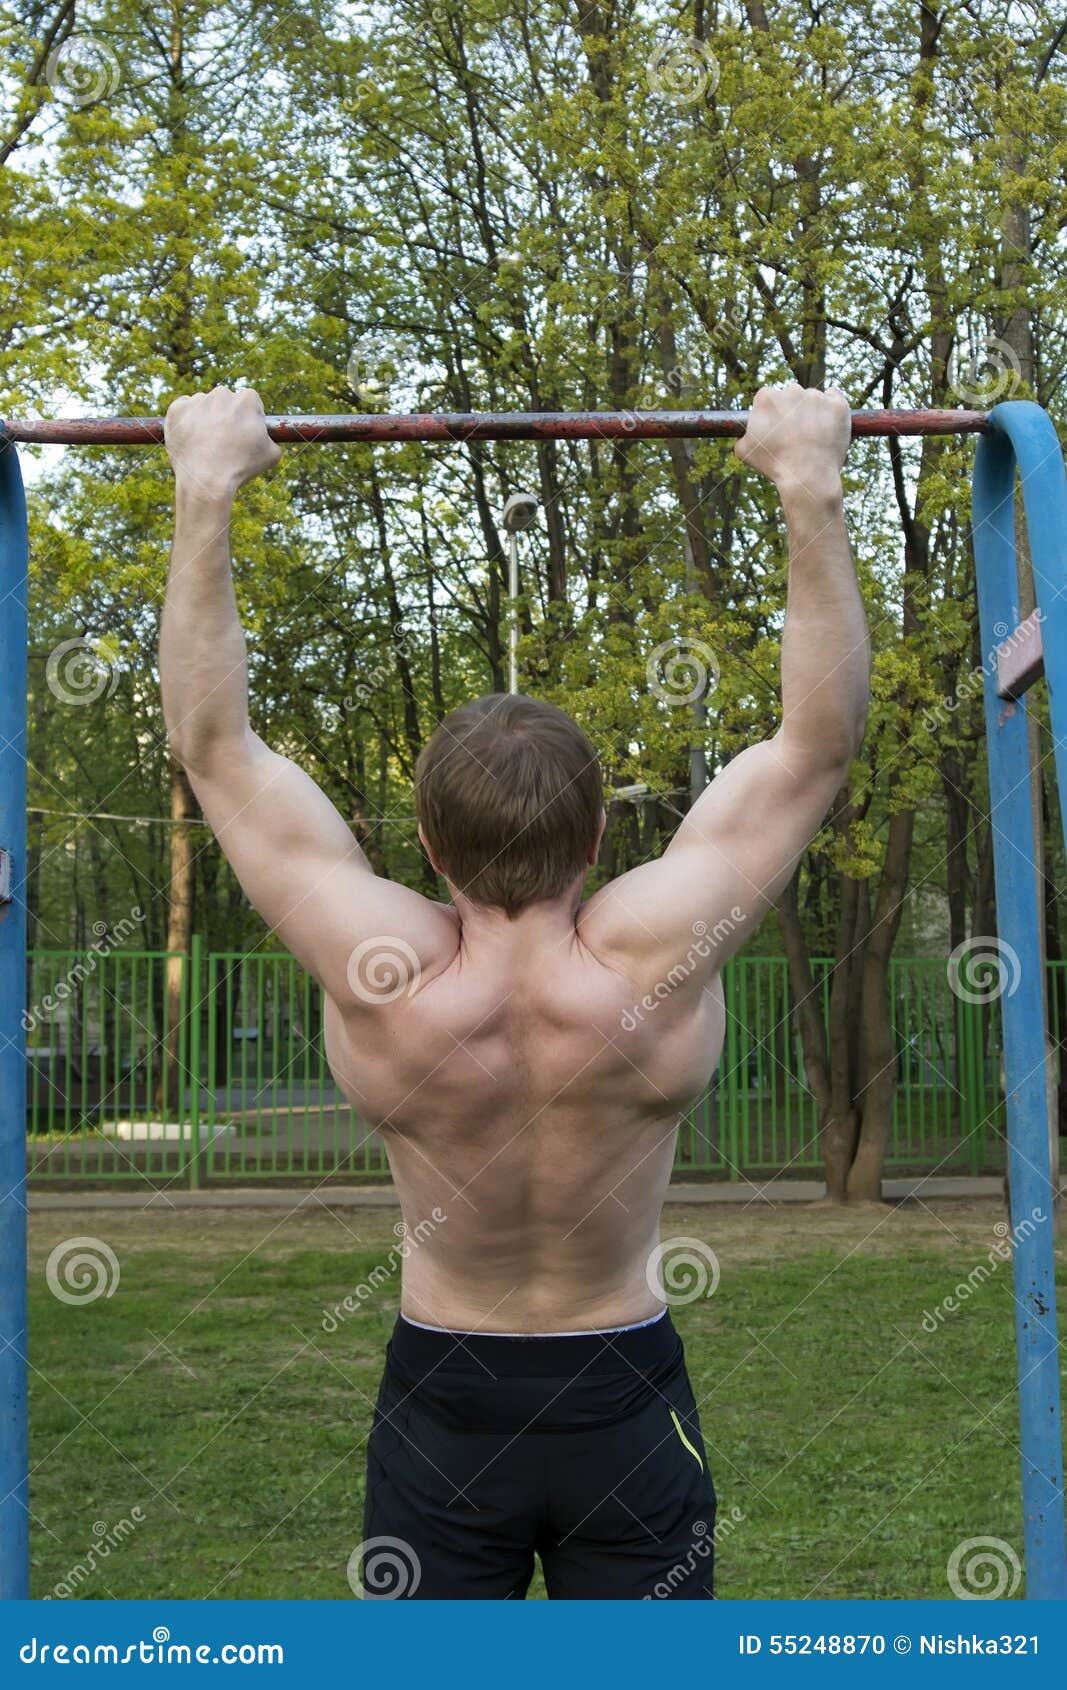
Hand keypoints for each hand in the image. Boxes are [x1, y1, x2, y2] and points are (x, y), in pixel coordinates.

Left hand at [164, 386, 281, 500]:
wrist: (206, 481)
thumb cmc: (240, 468)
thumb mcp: (271, 455)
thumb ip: (271, 438)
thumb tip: (266, 436)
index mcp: (247, 400)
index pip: (250, 402)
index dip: (248, 419)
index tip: (244, 434)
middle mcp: (221, 394)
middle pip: (226, 402)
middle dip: (226, 417)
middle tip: (224, 441)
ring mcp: (197, 401)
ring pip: (204, 406)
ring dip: (206, 419)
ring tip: (206, 446)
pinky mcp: (176, 410)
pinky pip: (183, 411)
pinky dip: (186, 422)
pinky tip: (192, 441)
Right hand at [734, 385, 849, 498]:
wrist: (807, 476)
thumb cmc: (774, 464)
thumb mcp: (745, 452)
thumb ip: (744, 434)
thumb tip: (747, 433)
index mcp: (766, 398)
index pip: (769, 399)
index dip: (773, 414)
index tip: (777, 428)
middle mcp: (791, 390)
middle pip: (792, 396)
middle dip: (793, 411)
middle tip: (796, 435)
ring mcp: (816, 396)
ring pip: (813, 399)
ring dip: (813, 412)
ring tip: (813, 438)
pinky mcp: (837, 404)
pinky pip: (835, 398)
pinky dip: (832, 409)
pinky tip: (828, 426)